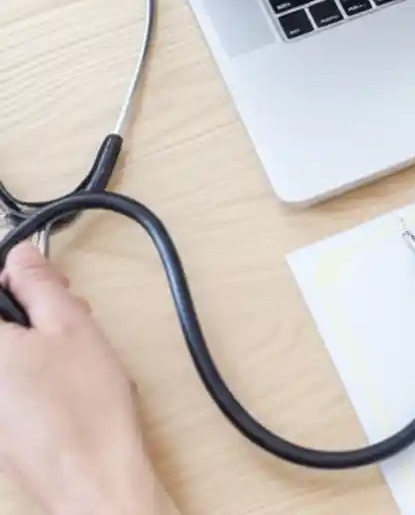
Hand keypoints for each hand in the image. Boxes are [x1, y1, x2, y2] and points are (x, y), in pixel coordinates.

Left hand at [0, 242, 171, 514]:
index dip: (16, 277)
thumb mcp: (70, 325)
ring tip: (73, 350)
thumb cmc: (82, 407)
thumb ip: (38, 283)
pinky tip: (62, 379)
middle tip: (69, 312)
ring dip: (30, 338)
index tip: (47, 281)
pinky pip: (7, 379)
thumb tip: (21, 257)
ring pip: (3, 350)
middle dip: (26, 307)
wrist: (88, 476)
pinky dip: (27, 369)